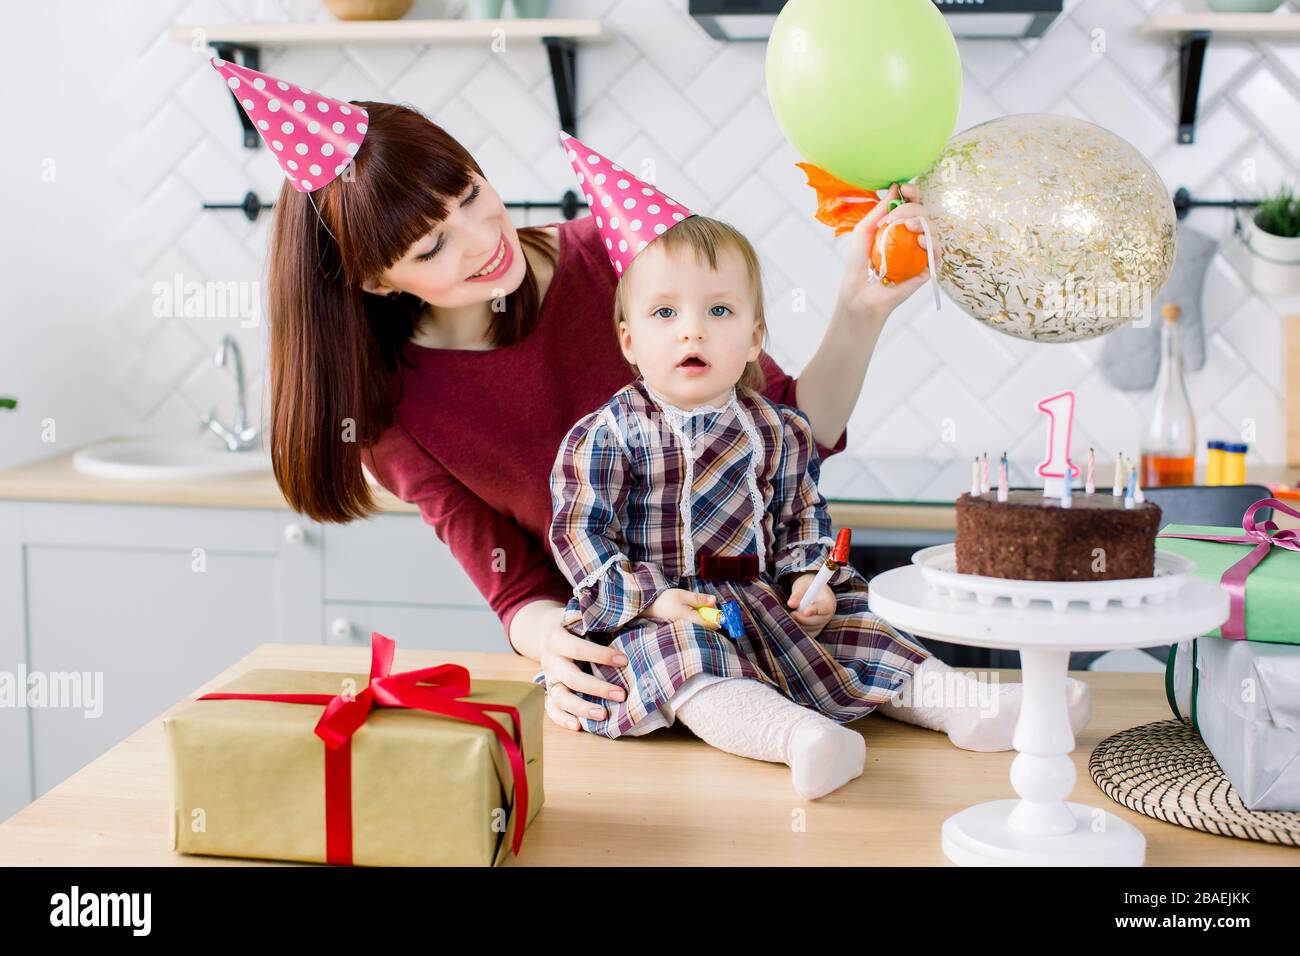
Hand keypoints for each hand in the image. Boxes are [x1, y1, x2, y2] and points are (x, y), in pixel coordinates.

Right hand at [534, 605, 629, 732]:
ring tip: (603, 715)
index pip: (577, 648)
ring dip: (581, 707)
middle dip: (597, 688)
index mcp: (555, 636)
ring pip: (560, 697)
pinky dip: (562, 719)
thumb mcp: (582, 613)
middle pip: (571, 677)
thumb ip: (603, 618)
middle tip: (621, 695)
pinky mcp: (549, 690)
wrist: (545, 629)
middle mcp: (549, 659)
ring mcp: (548, 677)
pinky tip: (579, 726)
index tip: (624, 660)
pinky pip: (551, 709)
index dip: (600, 655)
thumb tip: (644, 616)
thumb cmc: (575, 620)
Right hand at [642, 588, 720, 629]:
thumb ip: (699, 598)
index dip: (717, 617)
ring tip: (695, 608)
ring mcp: (686, 630)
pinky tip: (691, 613)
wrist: (650, 608)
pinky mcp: (684, 630)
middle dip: (710, 616)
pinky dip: (697, 620)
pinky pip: (696, 626)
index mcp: (690, 619)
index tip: (714, 609)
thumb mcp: (683, 595)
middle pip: (708, 626)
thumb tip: (714, 600)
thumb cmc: (666, 601)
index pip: (711, 624)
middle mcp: (689, 628)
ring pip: (702, 626)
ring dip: (703, 617)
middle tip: (705, 605)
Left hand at [786, 572, 835, 636]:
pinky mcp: (813, 631)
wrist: (810, 592)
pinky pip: (804, 633)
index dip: (814, 610)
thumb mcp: (802, 585)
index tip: (805, 611)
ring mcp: (821, 626)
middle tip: (792, 613)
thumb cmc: (807, 586)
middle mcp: (827, 616)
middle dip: (802, 619)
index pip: (823, 609)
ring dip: (798, 622)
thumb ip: (797, 594)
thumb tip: (791, 604)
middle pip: (815, 622)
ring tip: (794, 612)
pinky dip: (797, 628)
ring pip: (807, 629)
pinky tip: (794, 619)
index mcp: (828, 602)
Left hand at [836, 182, 933, 325]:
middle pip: (924, 212)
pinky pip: (937, 252)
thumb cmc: (859, 263)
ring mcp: (919, 252)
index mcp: (898, 225)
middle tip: (899, 217)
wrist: (860, 293)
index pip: (912, 203)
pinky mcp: (925, 269)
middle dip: (914, 208)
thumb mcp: (865, 230)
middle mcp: (911, 236)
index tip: (906, 189)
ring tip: (910, 227)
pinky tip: (922, 241)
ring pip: (933, 229)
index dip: (913, 193)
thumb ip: (880, 209)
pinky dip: (932, 243)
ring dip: (924, 223)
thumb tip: (895, 187)